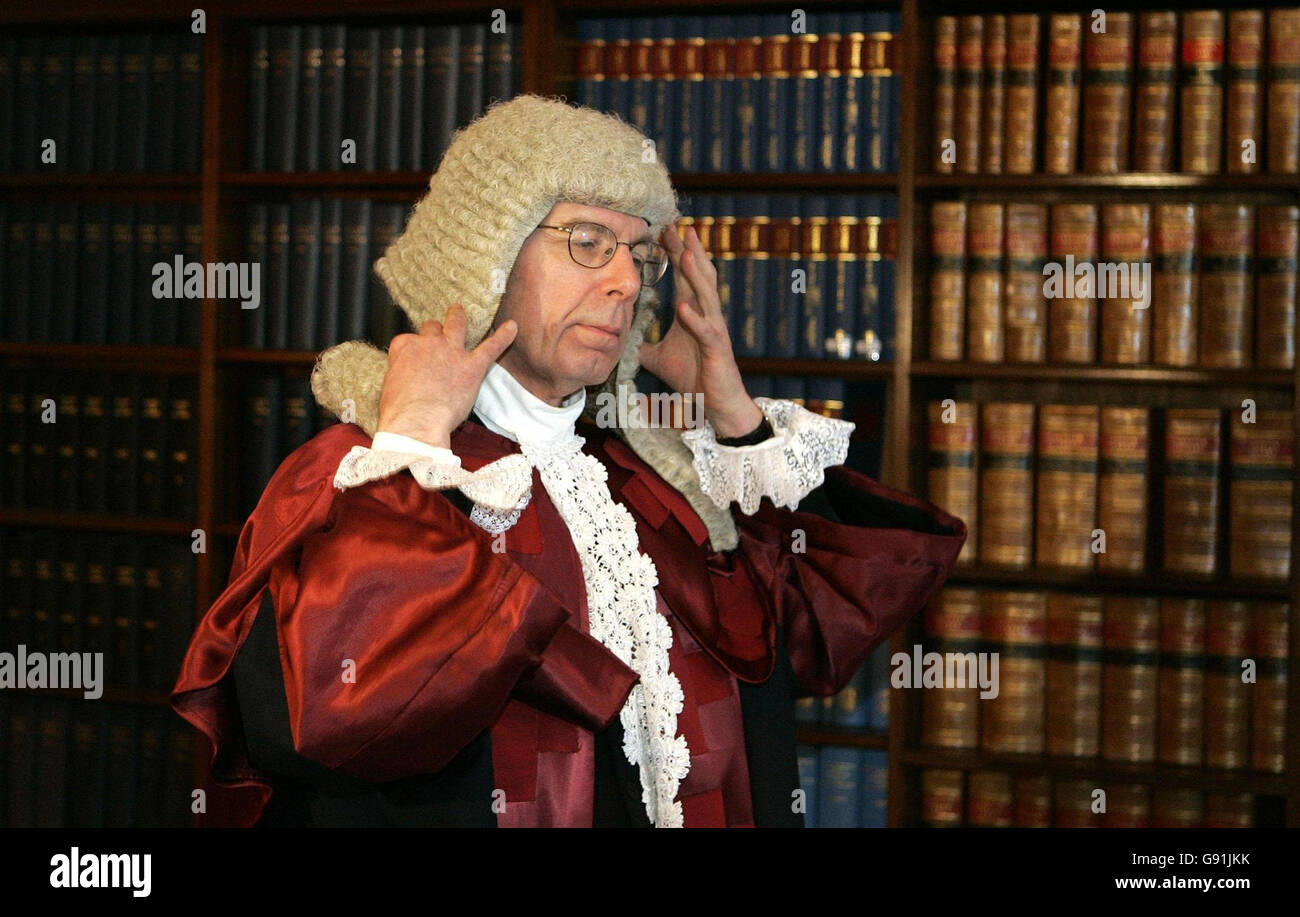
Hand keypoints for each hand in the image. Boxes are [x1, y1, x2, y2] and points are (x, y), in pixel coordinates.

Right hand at [376, 304, 516, 447]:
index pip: (410, 341)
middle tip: (438, 331)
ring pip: (457, 324)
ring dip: (459, 317)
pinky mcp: (473, 366)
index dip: (415, 349)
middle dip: (435, 330)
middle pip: (432, 328)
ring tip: (460, 312)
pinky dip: (503, 336)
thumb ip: (402, 375)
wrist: (416, 421)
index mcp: (405, 347)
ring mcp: (452, 352)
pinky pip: (492, 346)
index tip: (416, 359)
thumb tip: (408, 380)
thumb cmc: (400, 411)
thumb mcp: (391, 386)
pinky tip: (512, 328)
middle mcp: (429, 343)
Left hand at [638, 223, 762, 436]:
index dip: (675, 254)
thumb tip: (621, 340)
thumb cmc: (693, 377)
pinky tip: (684, 306)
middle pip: (697, 276)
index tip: (663, 231)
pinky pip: (706, 331)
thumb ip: (642, 345)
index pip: (684, 276)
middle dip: (687, 251)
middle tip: (677, 227)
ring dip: (696, 275)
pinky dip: (695, 318)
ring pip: (706, 296)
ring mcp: (714, 330)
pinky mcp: (717, 349)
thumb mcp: (658, 358)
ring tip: (686, 253)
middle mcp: (706, 315)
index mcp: (692, 313)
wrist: (716, 404)